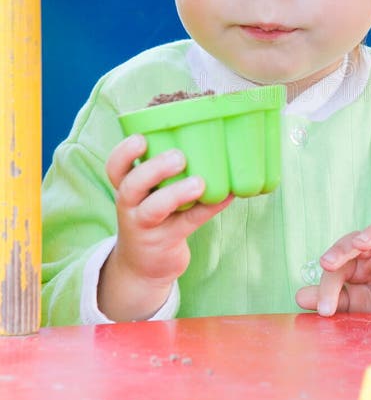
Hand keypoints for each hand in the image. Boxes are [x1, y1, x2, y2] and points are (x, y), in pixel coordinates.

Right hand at [99, 133, 232, 320]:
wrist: (144, 265)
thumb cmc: (153, 214)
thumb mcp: (147, 194)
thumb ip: (163, 170)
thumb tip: (206, 134)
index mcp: (126, 188)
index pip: (114, 167)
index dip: (124, 153)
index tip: (141, 138)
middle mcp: (130, 206)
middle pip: (131, 185)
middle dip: (153, 168)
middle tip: (179, 157)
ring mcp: (146, 227)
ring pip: (154, 208)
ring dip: (176, 193)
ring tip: (199, 182)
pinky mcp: (166, 241)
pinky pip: (189, 222)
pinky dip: (209, 207)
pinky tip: (227, 195)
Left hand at [295, 221, 370, 316]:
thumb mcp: (350, 308)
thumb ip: (328, 299)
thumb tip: (300, 296)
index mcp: (356, 263)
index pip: (338, 262)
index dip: (327, 283)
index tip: (323, 308)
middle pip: (358, 238)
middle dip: (342, 247)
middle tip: (328, 262)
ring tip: (359, 244)